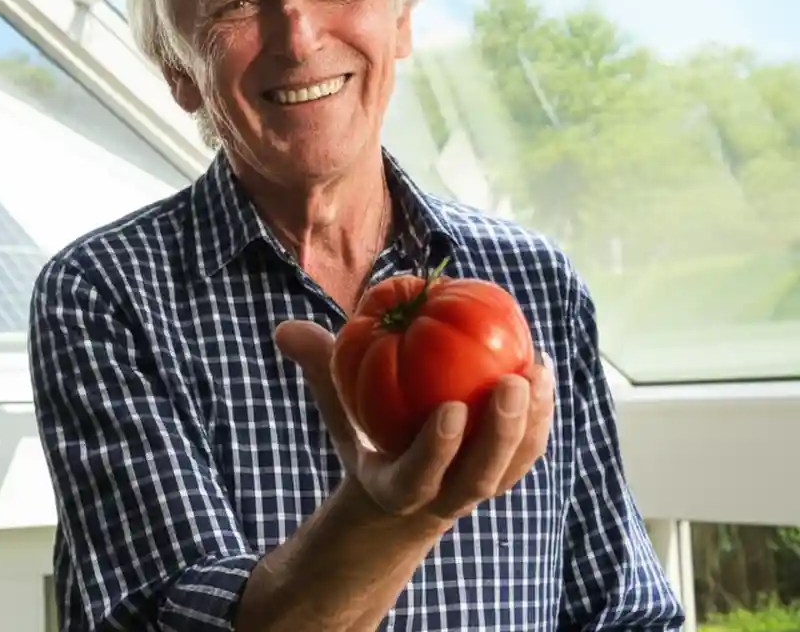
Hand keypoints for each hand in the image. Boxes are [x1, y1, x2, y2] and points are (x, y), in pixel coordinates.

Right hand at [275, 320, 553, 524]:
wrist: (402, 491)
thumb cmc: (367, 433)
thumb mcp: (338, 407)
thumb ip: (318, 368)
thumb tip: (284, 329)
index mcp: (396, 488)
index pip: (419, 477)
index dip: (438, 449)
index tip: (451, 408)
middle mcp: (442, 497)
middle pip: (479, 477)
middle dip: (500, 433)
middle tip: (512, 381)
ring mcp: (477, 490)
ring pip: (512, 467)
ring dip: (530, 421)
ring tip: (537, 368)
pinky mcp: (505, 474)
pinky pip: (529, 450)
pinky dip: (541, 414)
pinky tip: (542, 367)